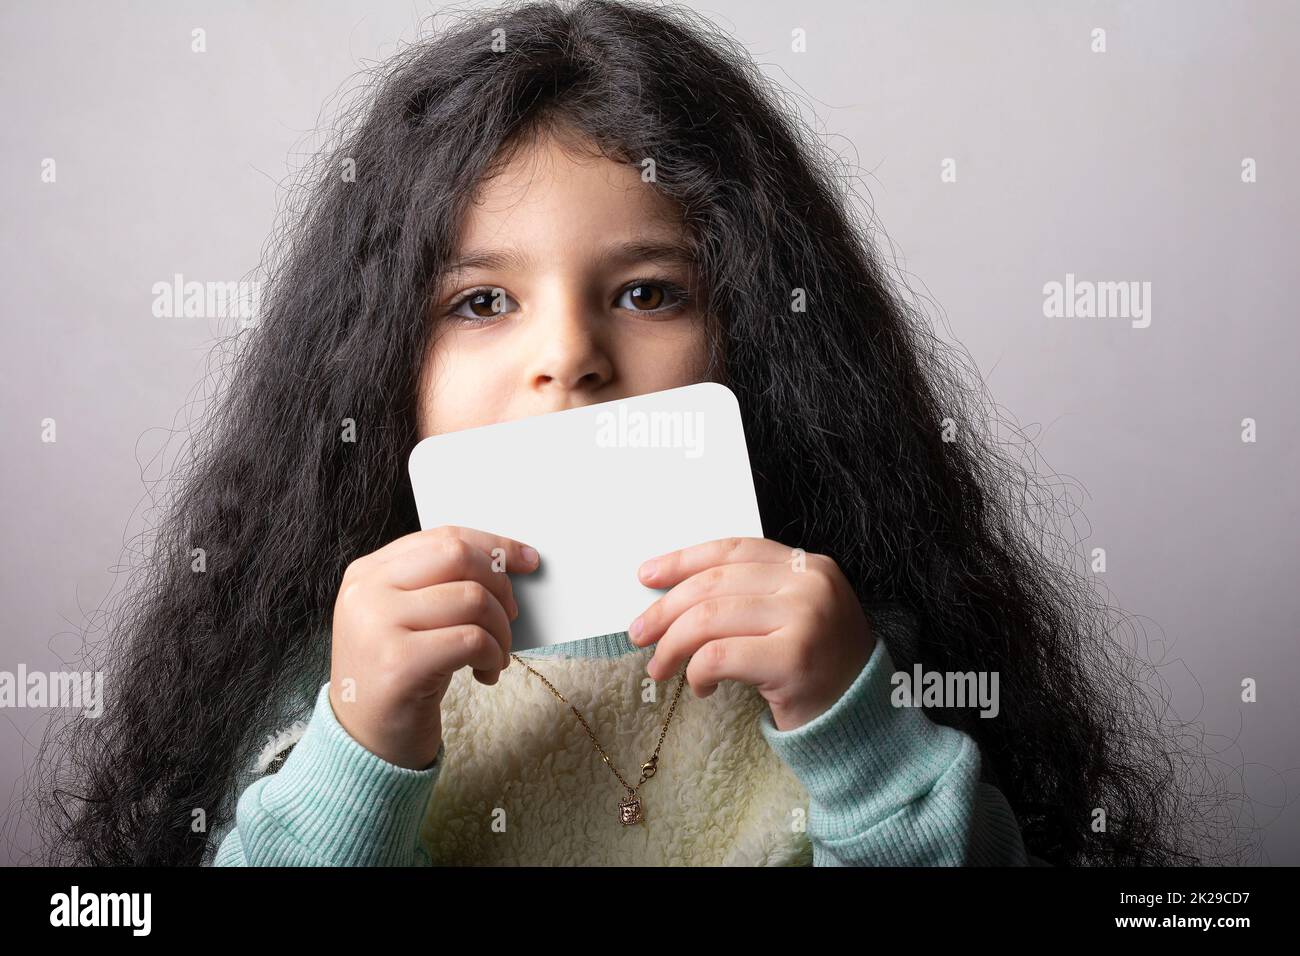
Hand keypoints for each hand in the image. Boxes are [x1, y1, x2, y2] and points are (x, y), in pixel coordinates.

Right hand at [329, 526, 539, 768]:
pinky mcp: (398, 663)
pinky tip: (485, 674)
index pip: (444, 538)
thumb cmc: (397, 678)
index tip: (528, 560)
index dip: (494, 546)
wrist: (363, 744)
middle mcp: (367, 592)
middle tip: (509, 619)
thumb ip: (440, 586)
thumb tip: (508, 563)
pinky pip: (472, 639)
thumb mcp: (406, 621)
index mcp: (368, 573)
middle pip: (459, 558)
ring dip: (500, 631)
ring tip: (495, 657)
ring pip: (472, 599)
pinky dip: (493, 655)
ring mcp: (378, 625)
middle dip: (500, 587)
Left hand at [628, 537, 875, 731]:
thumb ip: (751, 596)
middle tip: (640, 634)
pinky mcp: (794, 658)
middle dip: (666, 610)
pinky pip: (719, 656)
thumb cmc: (820, 671)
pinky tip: (699, 687)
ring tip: (660, 667)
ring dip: (672, 645)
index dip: (684, 560)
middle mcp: (811, 583)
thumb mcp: (794, 617)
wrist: (865, 722)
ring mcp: (806, 618)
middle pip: (715, 584)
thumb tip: (671, 594)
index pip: (733, 550)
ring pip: (710, 619)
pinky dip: (697, 672)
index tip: (647, 575)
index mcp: (809, 565)